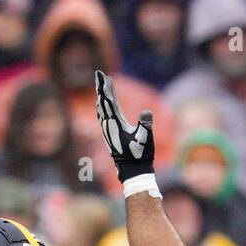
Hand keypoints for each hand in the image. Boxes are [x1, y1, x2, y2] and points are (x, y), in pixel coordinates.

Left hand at [95, 69, 154, 183]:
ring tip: (99, 86)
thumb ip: (146, 125)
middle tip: (98, 74)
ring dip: (100, 96)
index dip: (107, 89)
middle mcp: (109, 126)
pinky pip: (102, 117)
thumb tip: (147, 112)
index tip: (105, 77)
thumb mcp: (146, 139)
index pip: (110, 102)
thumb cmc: (140, 155)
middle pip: (103, 102)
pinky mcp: (109, 135)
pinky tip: (101, 105)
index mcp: (116, 124)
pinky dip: (101, 107)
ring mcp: (107, 131)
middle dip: (101, 88)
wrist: (133, 171)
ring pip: (101, 109)